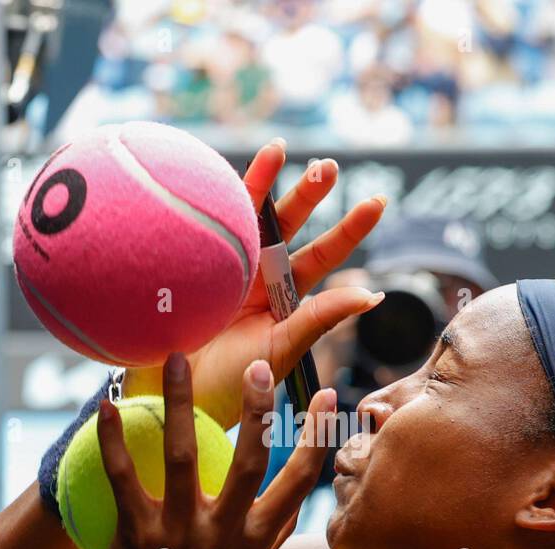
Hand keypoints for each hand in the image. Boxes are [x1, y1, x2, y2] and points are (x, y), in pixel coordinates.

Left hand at [88, 352, 334, 548]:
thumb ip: (271, 535)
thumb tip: (297, 501)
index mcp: (257, 542)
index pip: (299, 483)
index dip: (316, 436)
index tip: (327, 394)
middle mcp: (224, 536)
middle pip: (250, 462)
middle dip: (258, 410)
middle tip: (260, 364)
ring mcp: (180, 536)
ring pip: (183, 456)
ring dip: (180, 402)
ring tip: (176, 359)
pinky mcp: (135, 538)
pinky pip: (124, 478)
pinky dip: (114, 439)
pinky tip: (108, 406)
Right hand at [124, 139, 386, 428]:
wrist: (176, 394)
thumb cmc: (235, 382)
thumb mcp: (281, 348)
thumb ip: (320, 318)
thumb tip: (371, 295)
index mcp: (286, 296)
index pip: (325, 254)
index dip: (350, 229)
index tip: (378, 201)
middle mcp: (259, 274)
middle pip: (289, 222)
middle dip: (309, 193)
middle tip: (329, 166)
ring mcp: (226, 264)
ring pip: (249, 212)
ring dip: (264, 179)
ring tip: (279, 148)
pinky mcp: (192, 259)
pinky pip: (206, 219)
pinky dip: (215, 191)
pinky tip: (222, 167)